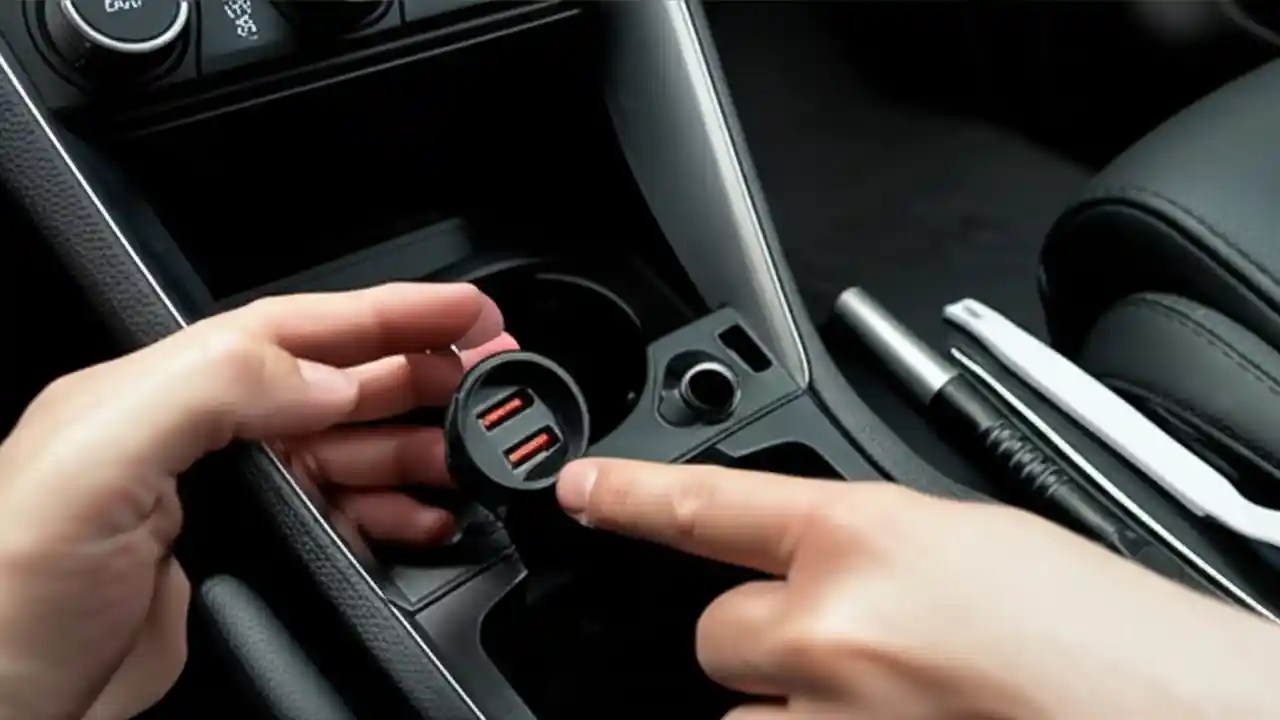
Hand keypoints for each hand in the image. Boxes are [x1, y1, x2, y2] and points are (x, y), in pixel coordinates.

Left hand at [0, 282, 513, 719]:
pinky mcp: (244, 555)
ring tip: (473, 447)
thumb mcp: (89, 463)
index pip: (291, 330)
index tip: (459, 311)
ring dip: (416, 443)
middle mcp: (194, 433)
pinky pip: (338, 515)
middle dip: (418, 368)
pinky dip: (391, 511)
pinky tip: (425, 513)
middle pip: (332, 381)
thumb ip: (211, 391)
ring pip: (344, 448)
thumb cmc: (1, 595)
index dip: (384, 313)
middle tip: (490, 369)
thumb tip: (324, 379)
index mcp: (157, 390)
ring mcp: (221, 497)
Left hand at [557, 460, 1279, 718]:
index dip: (631, 494)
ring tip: (891, 700)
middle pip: (718, 635)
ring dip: (792, 707)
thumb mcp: (969, 543)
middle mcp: (832, 628)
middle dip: (768, 641)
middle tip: (855, 649)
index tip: (581, 489)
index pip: (708, 504)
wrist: (1179, 717)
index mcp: (867, 536)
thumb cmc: (1101, 636)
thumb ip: (866, 546)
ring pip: (744, 712)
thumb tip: (803, 558)